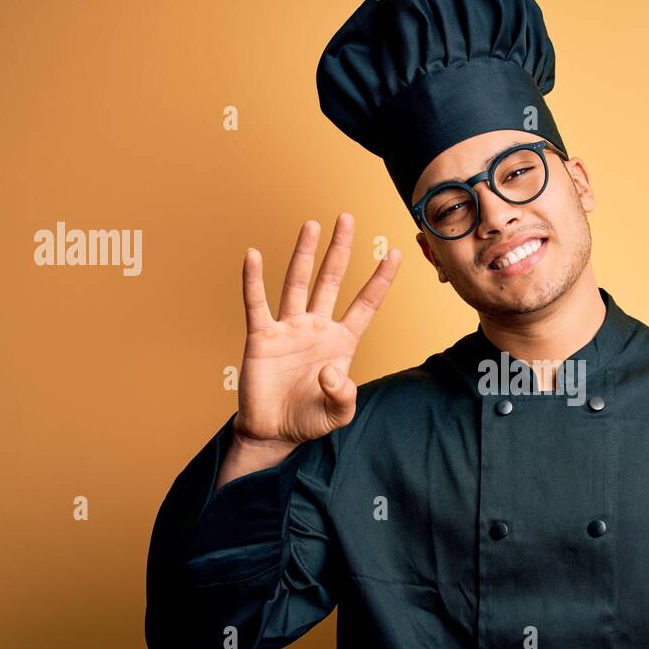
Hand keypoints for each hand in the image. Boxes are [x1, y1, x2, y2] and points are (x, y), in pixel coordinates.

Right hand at [232, 215, 401, 447]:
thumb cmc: (308, 419)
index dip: (380, 279)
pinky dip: (253, 280)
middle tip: (347, 218)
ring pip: (297, 283)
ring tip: (311, 225)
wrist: (272, 431)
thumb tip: (334, 374)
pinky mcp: (262, 337)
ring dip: (304, 254)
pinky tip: (253, 256)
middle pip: (331, 280)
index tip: (395, 252)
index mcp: (342, 343)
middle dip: (340, 250)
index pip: (366, 304)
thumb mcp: (337, 415)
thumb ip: (343, 397)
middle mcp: (317, 327)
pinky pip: (257, 304)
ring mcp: (289, 329)